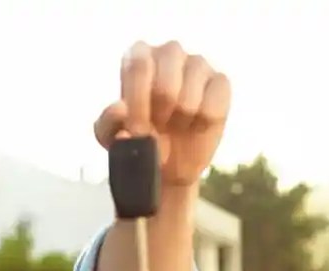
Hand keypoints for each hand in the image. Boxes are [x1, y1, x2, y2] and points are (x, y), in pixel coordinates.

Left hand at [94, 41, 230, 187]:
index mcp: (137, 55)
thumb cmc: (136, 138)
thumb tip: (120, 109)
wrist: (169, 160)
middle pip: (164, 85)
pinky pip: (212, 107)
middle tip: (156, 128)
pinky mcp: (220, 82)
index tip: (137, 130)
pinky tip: (194, 124)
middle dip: (158, 118)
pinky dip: (201, 125)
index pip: (138, 66)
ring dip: (179, 123)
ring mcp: (197, 63)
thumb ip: (108, 122)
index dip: (138, 103)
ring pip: (189, 100)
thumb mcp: (111, 136)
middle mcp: (169, 52)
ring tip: (174, 124)